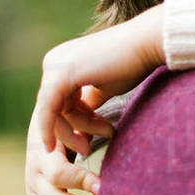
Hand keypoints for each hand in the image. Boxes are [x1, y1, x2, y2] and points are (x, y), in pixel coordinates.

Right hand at [25, 99, 101, 194]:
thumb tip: (110, 132)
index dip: (80, 181)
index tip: (103, 188)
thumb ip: (89, 124)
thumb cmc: (66, 122)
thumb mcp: (72, 117)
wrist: (42, 130)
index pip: (58, 172)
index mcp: (43, 153)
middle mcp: (34, 174)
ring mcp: (32, 192)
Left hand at [37, 4, 164, 154]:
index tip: (91, 139)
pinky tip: (52, 147)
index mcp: (63, 62)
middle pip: (53, 107)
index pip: (59, 101)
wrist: (147, 44)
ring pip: (51, 111)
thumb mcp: (104, 86)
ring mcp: (55, 66)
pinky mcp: (60, 75)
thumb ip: (89, 101)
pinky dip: (48, 129)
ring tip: (96, 142)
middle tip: (87, 150)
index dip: (76, 123)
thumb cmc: (132, 63)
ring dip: (72, 132)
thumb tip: (82, 122)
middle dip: (71, 130)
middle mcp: (54, 61)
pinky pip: (48, 109)